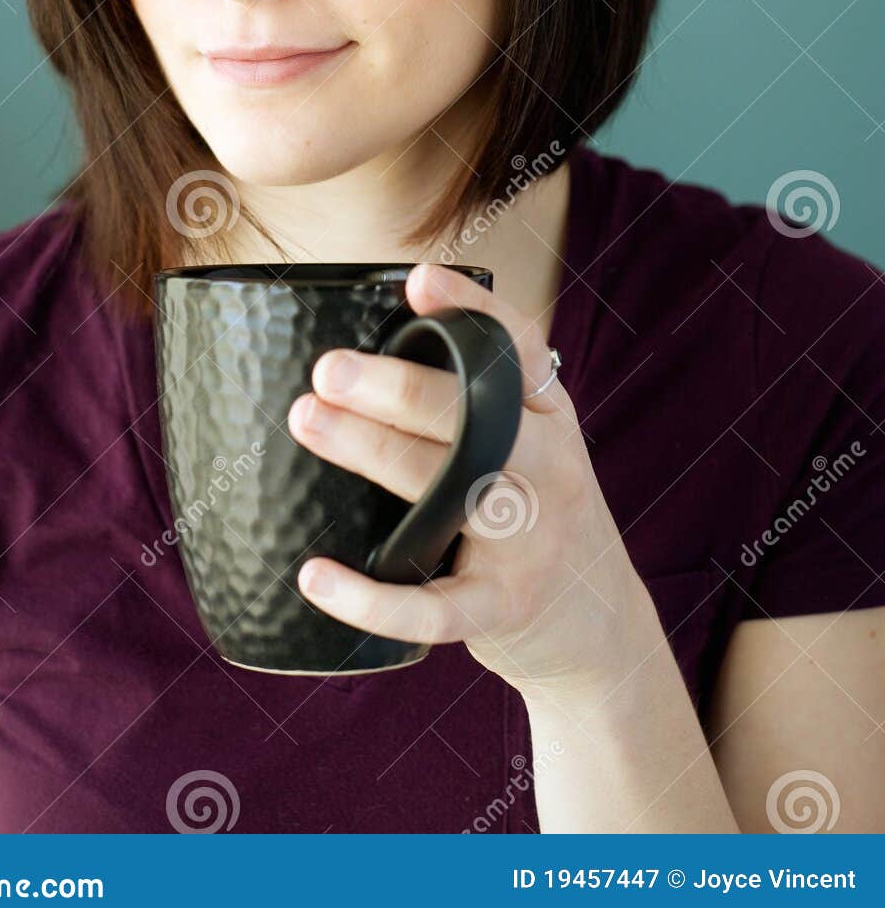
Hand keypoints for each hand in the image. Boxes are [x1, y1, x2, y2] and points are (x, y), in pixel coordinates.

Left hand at [286, 263, 648, 699]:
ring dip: (371, 451)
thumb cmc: (534, 516)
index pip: (522, 350)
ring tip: (308, 420)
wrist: (598, 626)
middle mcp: (551, 470)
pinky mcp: (503, 610)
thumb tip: (360, 353)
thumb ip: (473, 406)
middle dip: (398, 388)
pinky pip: (433, 608)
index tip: (418, 280)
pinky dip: (371, 597)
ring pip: (449, 490)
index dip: (474, 311)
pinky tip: (316, 576)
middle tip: (329, 369)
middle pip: (476, 419)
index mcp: (552, 418)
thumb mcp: (531, 447)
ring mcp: (530, 543)